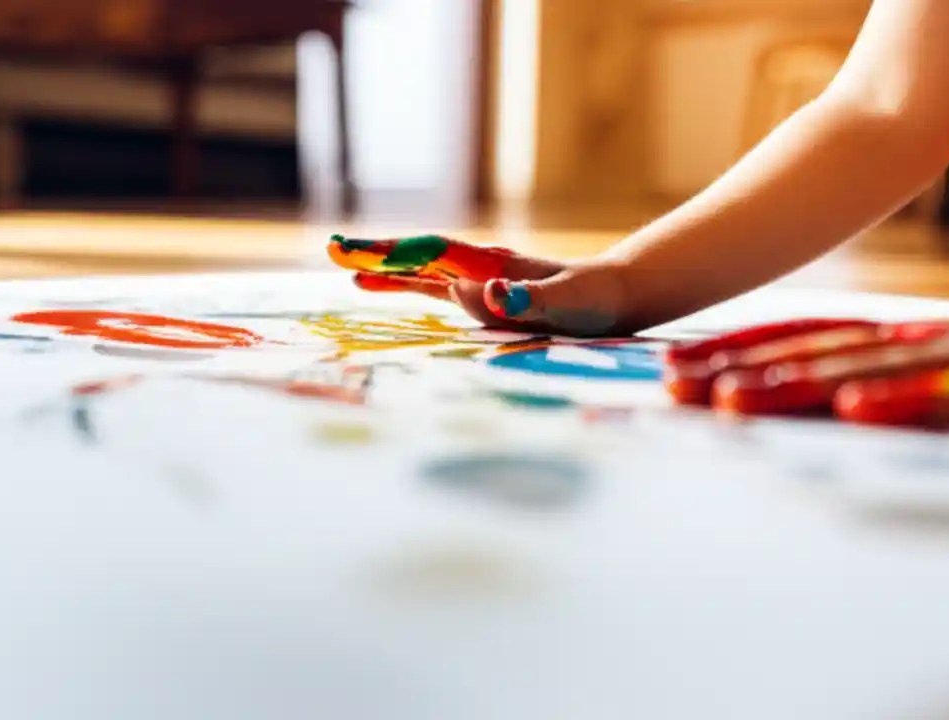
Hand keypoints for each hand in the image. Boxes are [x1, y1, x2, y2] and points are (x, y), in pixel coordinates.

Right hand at [327, 234, 631, 335]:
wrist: (615, 293)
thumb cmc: (593, 300)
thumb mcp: (565, 302)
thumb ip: (526, 297)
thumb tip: (486, 291)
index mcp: (492, 265)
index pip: (433, 254)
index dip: (395, 255)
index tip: (358, 255)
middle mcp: (479, 266)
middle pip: (418, 257)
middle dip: (376, 256)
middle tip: (333, 250)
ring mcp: (479, 278)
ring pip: (421, 271)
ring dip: (385, 270)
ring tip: (347, 269)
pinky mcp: (484, 294)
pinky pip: (434, 287)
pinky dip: (406, 283)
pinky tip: (386, 285)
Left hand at [665, 313, 948, 426]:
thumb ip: (891, 376)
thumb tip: (825, 400)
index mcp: (900, 337)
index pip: (803, 337)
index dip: (736, 349)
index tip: (674, 369)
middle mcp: (920, 338)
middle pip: (816, 351)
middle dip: (739, 367)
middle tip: (671, 385)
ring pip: (868, 368)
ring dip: (795, 383)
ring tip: (731, 399)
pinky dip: (902, 399)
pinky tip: (854, 411)